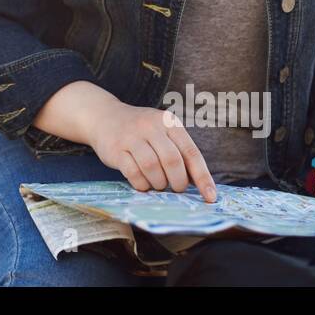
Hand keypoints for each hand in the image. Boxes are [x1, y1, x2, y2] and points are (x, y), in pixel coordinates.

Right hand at [87, 102, 216, 202]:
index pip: (191, 153)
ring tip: (158, 184)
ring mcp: (131, 137)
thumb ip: (179, 152)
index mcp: (169, 122)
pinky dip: (142, 184)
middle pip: (172, 161)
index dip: (203, 177)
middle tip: (176, 189)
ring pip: (152, 167)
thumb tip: (198, 184)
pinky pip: (133, 173)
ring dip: (159, 183)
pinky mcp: (116, 149)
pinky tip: (143, 184)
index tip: (210, 197)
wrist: (104, 117)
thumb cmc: (141, 131)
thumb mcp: (162, 132)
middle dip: (178, 182)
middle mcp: (151, 126)